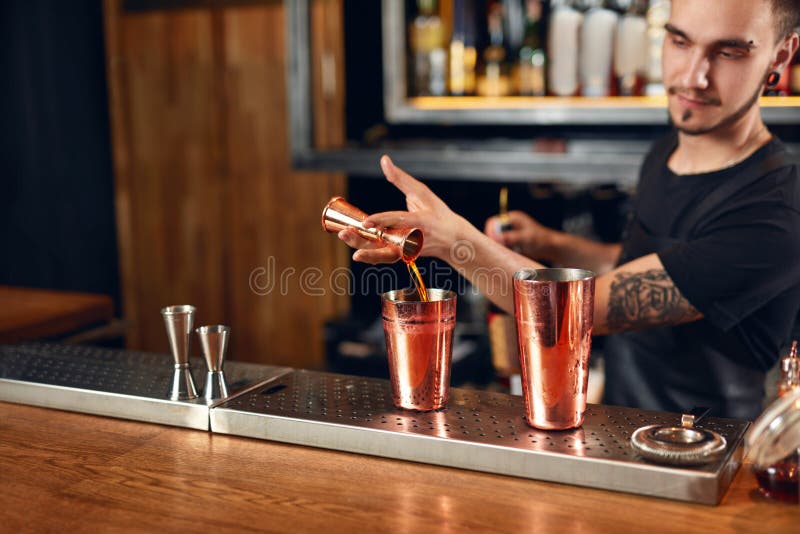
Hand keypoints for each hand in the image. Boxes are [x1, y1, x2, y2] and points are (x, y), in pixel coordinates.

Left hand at [337, 155, 466, 263]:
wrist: (453, 240)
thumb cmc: (438, 213)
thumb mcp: (423, 192)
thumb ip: (401, 178)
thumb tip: (384, 159)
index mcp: (422, 222)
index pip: (399, 221)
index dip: (382, 221)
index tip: (366, 222)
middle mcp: (414, 239)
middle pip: (386, 243)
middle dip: (364, 240)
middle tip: (345, 234)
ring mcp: (408, 250)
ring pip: (382, 254)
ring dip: (362, 248)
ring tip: (344, 237)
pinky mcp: (402, 256)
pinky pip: (382, 255)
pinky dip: (367, 252)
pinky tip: (351, 242)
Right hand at [484, 210, 552, 259]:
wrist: (550, 247)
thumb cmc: (541, 239)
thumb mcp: (526, 238)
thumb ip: (510, 237)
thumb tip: (496, 238)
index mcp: (512, 218)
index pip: (493, 222)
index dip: (490, 232)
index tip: (492, 242)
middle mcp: (509, 224)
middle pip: (492, 232)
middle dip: (493, 241)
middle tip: (497, 250)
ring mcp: (509, 233)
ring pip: (496, 240)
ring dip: (498, 247)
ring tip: (508, 252)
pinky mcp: (511, 242)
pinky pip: (501, 247)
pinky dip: (503, 251)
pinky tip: (511, 254)